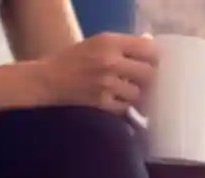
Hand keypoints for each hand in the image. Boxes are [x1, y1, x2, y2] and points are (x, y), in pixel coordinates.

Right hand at [32, 33, 157, 114]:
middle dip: (150, 80)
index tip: (156, 64)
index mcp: (109, 42)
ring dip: (138, 95)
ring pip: (139, 93)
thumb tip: (152, 48)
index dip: (156, 58)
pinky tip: (119, 102)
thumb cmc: (74, 59)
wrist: (48, 80)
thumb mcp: (97, 43)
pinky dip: (125, 107)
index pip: (148, 49)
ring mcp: (106, 84)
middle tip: (148, 83)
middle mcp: (110, 61)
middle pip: (149, 73)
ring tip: (131, 93)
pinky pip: (125, 108)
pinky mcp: (101, 103)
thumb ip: (123, 46)